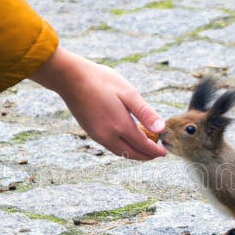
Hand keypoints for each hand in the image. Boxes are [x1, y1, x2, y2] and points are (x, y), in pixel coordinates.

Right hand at [30, 46, 165, 159]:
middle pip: (132, 153)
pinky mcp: (91, 132)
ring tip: (145, 149)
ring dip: (134, 154)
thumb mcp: (128, 93)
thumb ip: (145, 113)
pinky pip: (111, 147)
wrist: (70, 78)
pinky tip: (127, 141)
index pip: (143, 145)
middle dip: (146, 156)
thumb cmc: (101, 81)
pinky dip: (123, 149)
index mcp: (120, 126)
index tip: (164, 152)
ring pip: (120, 152)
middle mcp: (108, 136)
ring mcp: (98, 135)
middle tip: (157, 154)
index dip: (155, 150)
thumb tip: (161, 129)